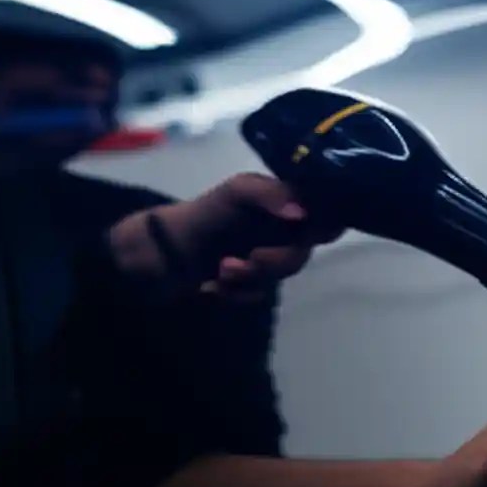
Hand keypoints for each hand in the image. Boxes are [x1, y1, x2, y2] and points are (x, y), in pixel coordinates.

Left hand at [108, 172, 343, 300]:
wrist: (159, 253)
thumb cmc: (203, 215)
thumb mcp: (238, 192)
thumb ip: (272, 195)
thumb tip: (304, 214)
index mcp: (285, 204)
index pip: (327, 213)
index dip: (326, 226)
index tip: (309, 234)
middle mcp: (281, 231)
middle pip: (304, 252)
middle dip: (276, 260)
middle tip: (250, 258)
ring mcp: (266, 258)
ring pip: (281, 277)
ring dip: (251, 277)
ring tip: (222, 271)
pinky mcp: (249, 284)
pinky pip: (259, 295)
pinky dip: (237, 293)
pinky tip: (215, 285)